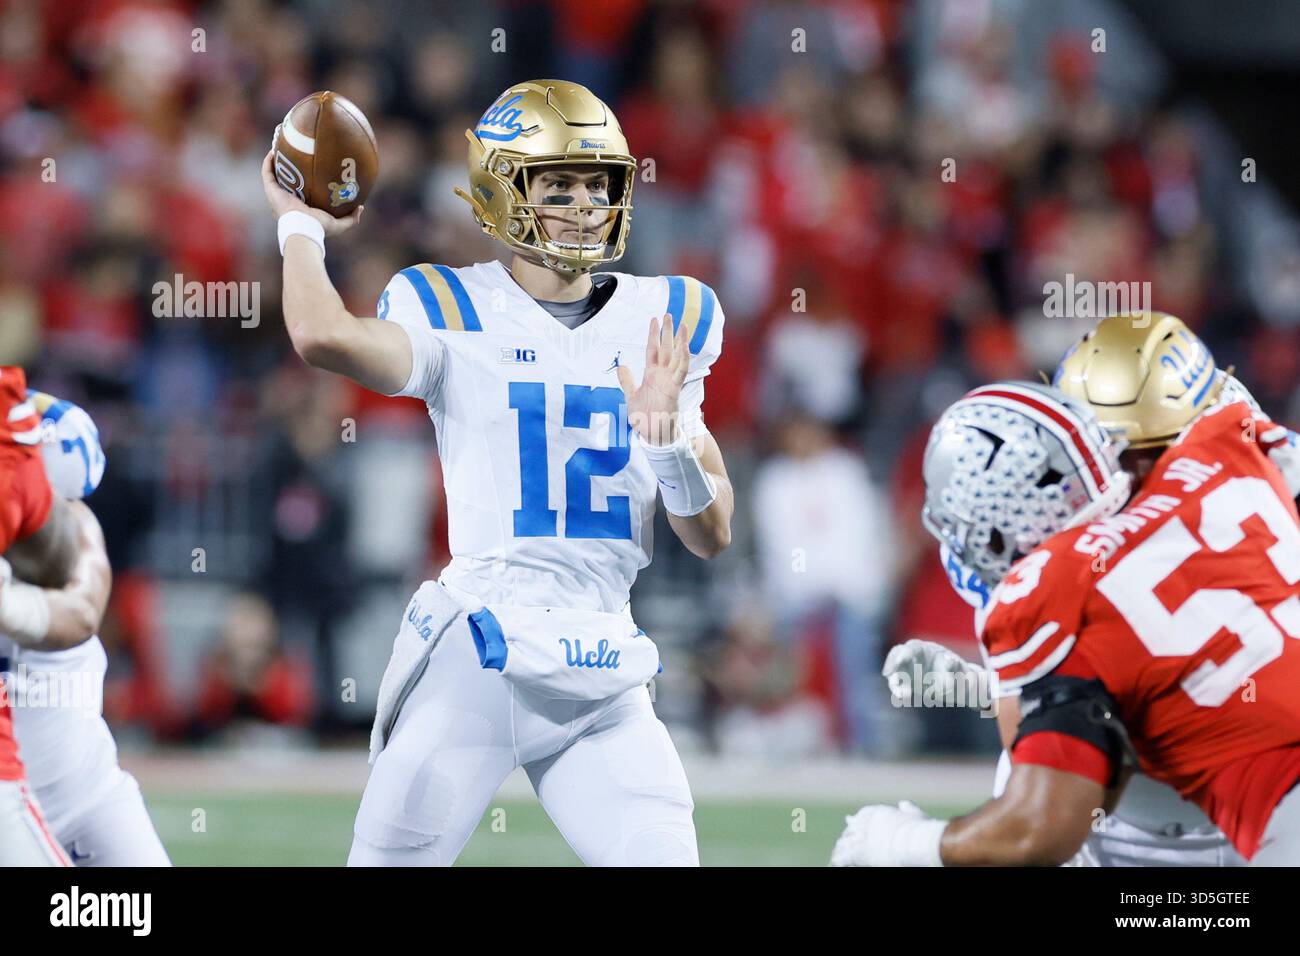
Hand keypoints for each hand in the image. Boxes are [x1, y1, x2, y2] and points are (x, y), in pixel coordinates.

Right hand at [261, 147, 361, 237]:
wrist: (303, 227)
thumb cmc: (319, 226)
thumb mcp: (339, 224)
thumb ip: (351, 218)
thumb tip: (360, 207)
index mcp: (299, 207)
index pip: (300, 191)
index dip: (303, 179)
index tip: (310, 168)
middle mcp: (286, 200)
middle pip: (286, 180)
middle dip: (289, 168)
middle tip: (296, 154)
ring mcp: (277, 195)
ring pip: (274, 174)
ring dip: (276, 161)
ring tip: (282, 146)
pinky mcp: (270, 190)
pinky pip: (267, 172)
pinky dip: (269, 161)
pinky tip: (274, 150)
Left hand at [616, 314, 688, 445]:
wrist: (652, 434)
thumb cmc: (644, 418)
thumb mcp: (631, 396)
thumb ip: (627, 381)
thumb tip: (621, 367)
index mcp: (652, 375)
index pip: (653, 350)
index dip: (653, 335)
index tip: (654, 319)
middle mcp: (662, 375)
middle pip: (666, 348)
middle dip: (667, 331)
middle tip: (669, 314)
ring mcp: (670, 381)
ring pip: (677, 356)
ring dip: (680, 340)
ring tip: (682, 324)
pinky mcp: (675, 388)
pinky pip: (681, 370)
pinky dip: (684, 358)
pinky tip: (685, 345)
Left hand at [831, 801, 941, 866]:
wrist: (916, 843)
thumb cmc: (921, 831)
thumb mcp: (916, 816)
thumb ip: (908, 809)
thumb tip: (904, 803)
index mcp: (879, 813)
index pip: (862, 815)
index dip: (855, 820)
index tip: (849, 821)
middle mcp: (867, 824)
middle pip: (852, 829)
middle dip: (847, 835)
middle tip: (841, 841)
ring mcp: (863, 839)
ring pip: (846, 843)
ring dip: (841, 848)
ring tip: (836, 854)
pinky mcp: (860, 853)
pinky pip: (844, 856)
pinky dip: (839, 859)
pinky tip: (835, 861)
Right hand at [882, 638, 984, 704]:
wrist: (959, 687)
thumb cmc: (961, 675)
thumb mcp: (961, 671)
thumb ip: (955, 666)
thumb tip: (949, 659)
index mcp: (928, 650)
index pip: (913, 647)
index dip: (904, 653)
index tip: (899, 662)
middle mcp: (916, 657)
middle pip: (898, 655)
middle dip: (892, 664)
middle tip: (888, 675)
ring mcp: (910, 669)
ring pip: (896, 672)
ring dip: (895, 683)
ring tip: (903, 696)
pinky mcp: (907, 681)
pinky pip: (898, 685)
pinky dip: (898, 690)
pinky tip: (902, 698)